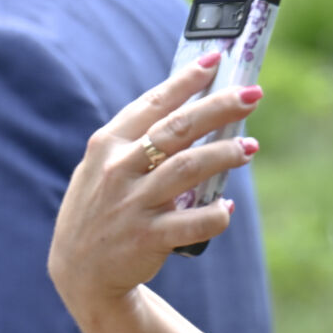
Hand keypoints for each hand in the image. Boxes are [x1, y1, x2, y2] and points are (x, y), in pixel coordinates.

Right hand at [49, 52, 260, 316]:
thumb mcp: (104, 168)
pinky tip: (227, 208)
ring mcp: (133, 203)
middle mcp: (119, 169)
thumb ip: (139, 141)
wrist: (80, 272)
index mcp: (109, 145)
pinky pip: (194, 222)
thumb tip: (196, 110)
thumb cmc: (103, 208)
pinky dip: (216, 214)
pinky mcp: (148, 238)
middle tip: (252, 96)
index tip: (216, 60)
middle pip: (178, 129)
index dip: (187, 80)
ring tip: (252, 147)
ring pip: (189, 168)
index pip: (154, 103)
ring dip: (225, 155)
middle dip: (218, 107)